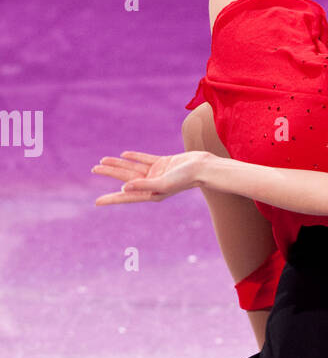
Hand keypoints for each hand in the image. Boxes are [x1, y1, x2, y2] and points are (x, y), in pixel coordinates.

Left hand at [91, 149, 205, 203]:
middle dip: (110, 173)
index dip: (111, 198)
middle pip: (126, 178)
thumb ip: (144, 185)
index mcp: (152, 193)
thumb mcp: (163, 183)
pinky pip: (144, 159)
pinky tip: (124, 155)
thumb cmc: (185, 178)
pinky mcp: (163, 162)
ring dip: (118, 164)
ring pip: (132, 167)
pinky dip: (134, 157)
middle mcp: (152, 184)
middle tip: (94, 169)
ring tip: (102, 161)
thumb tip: (125, 187)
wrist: (203, 167)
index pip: (127, 196)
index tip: (97, 202)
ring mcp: (157, 173)